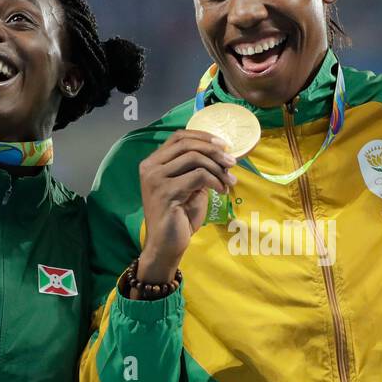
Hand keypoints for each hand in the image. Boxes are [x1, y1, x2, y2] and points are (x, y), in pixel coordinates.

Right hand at [136, 129, 236, 284]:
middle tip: (232, 162)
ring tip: (230, 180)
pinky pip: (197, 176)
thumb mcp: (189, 186)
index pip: (179, 137)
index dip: (203, 137)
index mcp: (153, 163)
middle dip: (214, 150)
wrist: (167, 245)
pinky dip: (214, 180)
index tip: (224, 145)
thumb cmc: (179, 218)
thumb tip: (221, 153)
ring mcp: (156, 179)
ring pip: (194, 158)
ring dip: (217, 168)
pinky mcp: (166, 192)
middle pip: (187, 144)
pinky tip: (222, 191)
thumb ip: (197, 168)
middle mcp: (150, 167)